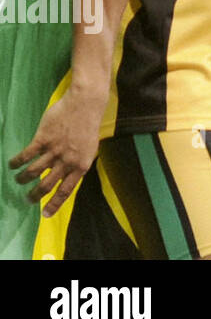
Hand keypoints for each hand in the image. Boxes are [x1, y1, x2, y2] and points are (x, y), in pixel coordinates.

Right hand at [8, 84, 105, 216]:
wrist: (85, 104)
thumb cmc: (88, 125)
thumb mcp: (89, 149)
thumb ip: (77, 163)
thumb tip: (66, 176)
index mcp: (81, 165)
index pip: (66, 190)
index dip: (55, 204)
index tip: (45, 214)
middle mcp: (67, 161)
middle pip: (47, 185)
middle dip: (35, 195)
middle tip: (28, 199)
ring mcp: (54, 150)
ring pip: (33, 172)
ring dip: (23, 178)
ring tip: (19, 179)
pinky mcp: (43, 139)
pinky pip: (26, 155)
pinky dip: (17, 162)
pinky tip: (13, 164)